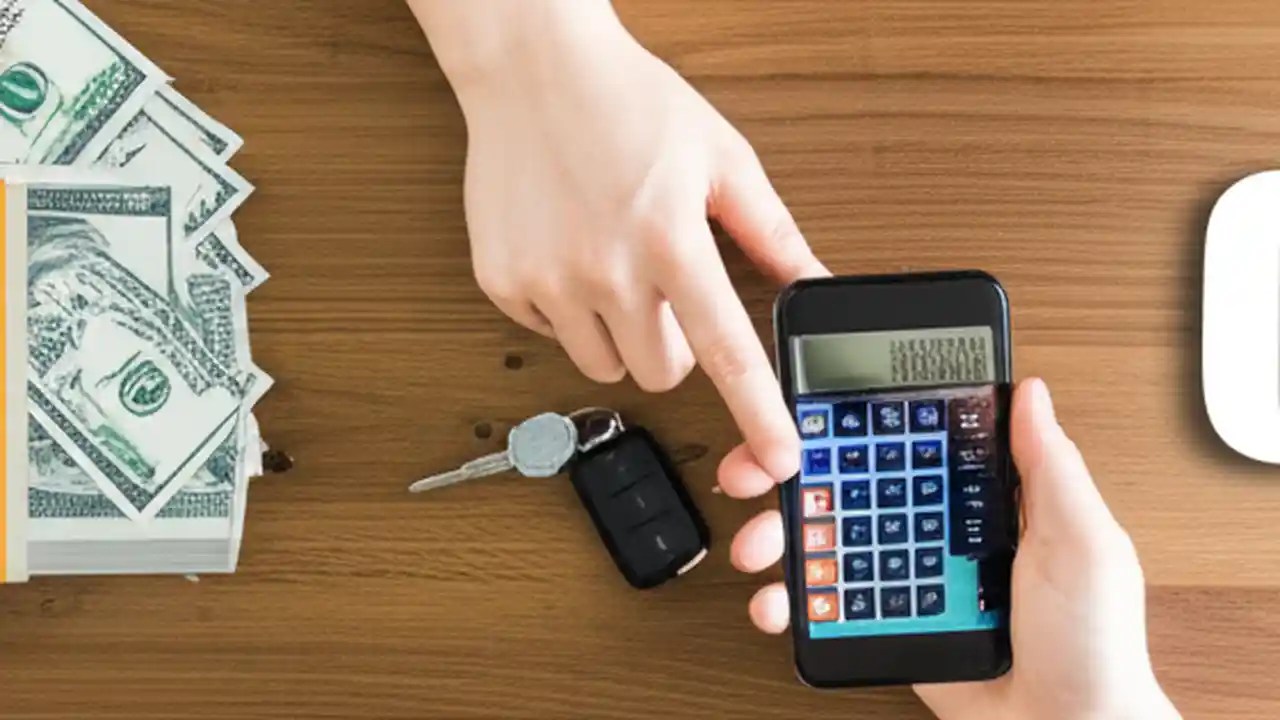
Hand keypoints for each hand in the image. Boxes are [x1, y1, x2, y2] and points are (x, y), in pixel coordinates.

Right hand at [415, 1, 826, 480]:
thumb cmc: (629, 103)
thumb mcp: (721, 158)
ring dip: (622, 334)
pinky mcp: (502, 284)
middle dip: (675, 346)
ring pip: (606, 366)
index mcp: (670, 237)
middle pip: (662, 374)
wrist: (532, 71)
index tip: (780, 459)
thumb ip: (773, 232)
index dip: (760, 413)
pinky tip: (569, 253)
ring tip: (615, 265)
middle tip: (666, 286)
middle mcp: (605, 269)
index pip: (726, 350)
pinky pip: (551, 337)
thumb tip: (815, 284)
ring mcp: (545, 281)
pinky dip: (568, 312)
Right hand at [726, 378, 1181, 719]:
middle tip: (755, 471)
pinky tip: (776, 600)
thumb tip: (1028, 393)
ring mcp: (910, 579)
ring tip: (756, 544)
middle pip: (853, 487)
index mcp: (984, 501)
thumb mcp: (1082, 543)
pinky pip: (832, 606)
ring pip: (830, 543)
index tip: (810, 410)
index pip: (910, 443)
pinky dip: (792, 601)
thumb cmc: (1094, 644)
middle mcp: (939, 532)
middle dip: (794, 475)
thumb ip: (1049, 469)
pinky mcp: (890, 624)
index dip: (857, 424)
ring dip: (780, 536)